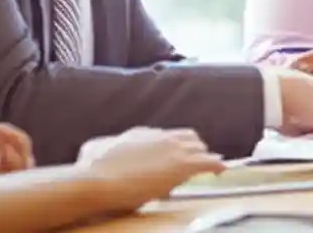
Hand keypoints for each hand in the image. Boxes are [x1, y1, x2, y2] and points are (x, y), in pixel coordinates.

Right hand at [77, 127, 225, 212]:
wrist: (97, 179)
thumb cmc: (90, 168)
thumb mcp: (94, 147)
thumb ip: (103, 145)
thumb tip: (96, 147)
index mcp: (141, 133)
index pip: (166, 136)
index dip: (171, 147)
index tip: (171, 157)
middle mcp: (159, 136)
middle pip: (187, 137)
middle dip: (193, 149)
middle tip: (196, 161)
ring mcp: (172, 149)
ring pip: (199, 148)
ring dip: (204, 157)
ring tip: (212, 166)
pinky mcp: (182, 165)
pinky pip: (208, 162)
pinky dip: (217, 165)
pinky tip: (222, 170)